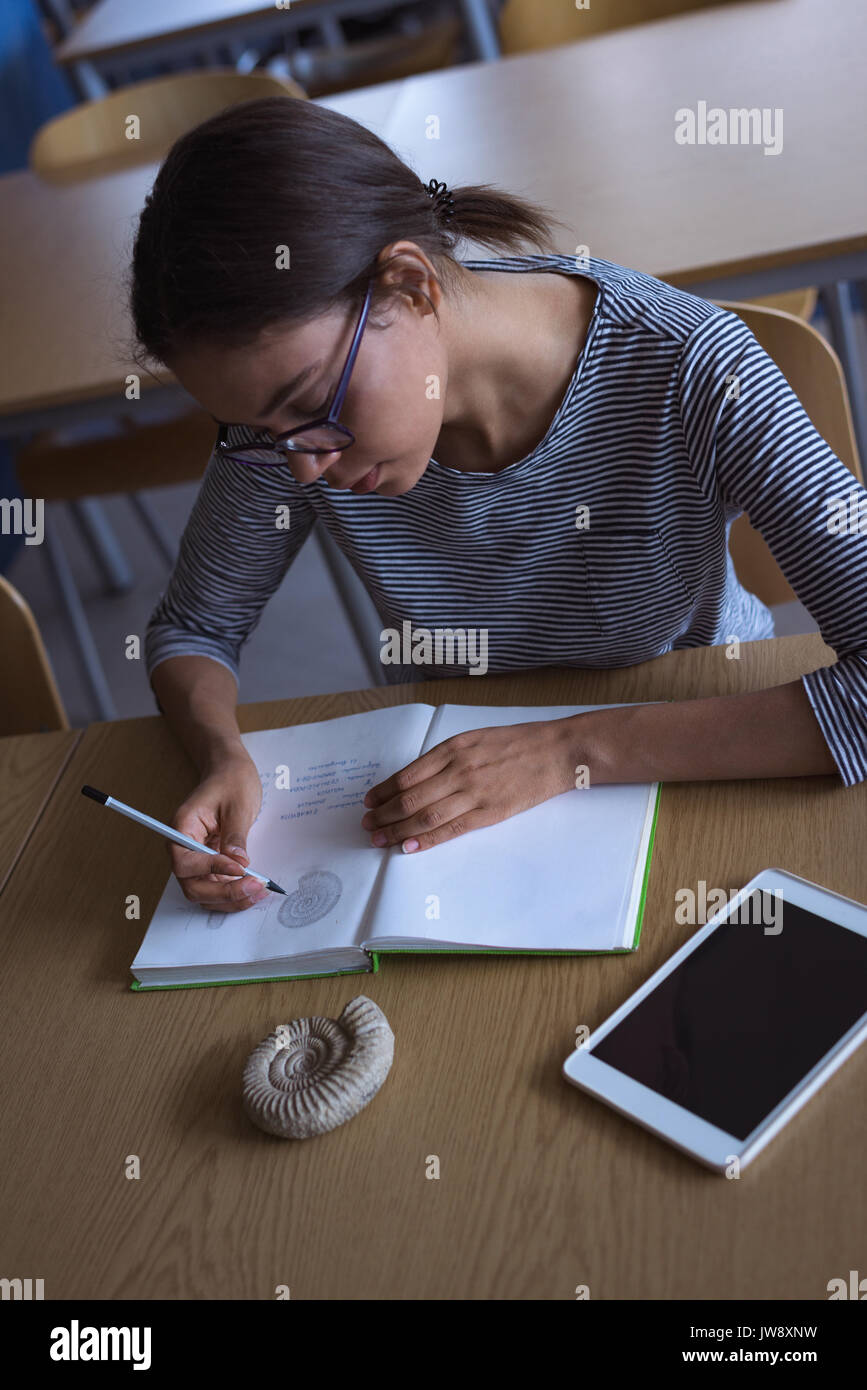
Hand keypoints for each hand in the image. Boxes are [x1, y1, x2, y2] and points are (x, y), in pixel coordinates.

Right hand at [169, 751, 268, 910]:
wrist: (231, 772)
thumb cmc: (231, 781)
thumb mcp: (238, 804)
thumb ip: (235, 835)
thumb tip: (238, 862)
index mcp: (181, 827)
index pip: (185, 861)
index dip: (210, 869)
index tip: (240, 868)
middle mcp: (183, 847)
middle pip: (192, 885)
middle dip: (223, 892)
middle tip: (255, 886)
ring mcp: (195, 859)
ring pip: (204, 893)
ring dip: (230, 899)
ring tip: (259, 891)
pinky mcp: (209, 865)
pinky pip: (216, 887)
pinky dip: (233, 894)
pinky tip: (254, 889)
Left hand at [360, 719, 575, 852]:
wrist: (555, 751)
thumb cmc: (517, 743)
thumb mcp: (475, 738)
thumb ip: (447, 757)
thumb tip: (416, 778)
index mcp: (452, 749)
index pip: (406, 775)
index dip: (383, 791)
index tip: (369, 801)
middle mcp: (458, 770)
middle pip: (409, 798)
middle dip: (383, 814)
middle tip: (366, 825)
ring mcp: (474, 793)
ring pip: (425, 816)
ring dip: (397, 830)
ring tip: (378, 839)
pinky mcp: (490, 812)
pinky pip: (451, 829)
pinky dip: (426, 840)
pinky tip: (408, 847)